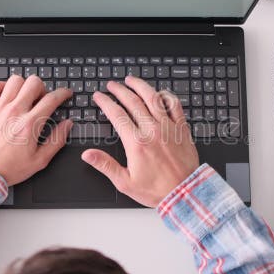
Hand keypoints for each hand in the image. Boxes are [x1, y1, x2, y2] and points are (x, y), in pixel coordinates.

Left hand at [0, 75, 72, 184]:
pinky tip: (7, 96)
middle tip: (42, 99)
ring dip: (23, 86)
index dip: (63, 93)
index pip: (51, 99)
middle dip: (43, 88)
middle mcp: (15, 112)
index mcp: (30, 124)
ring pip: (15, 80)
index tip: (65, 93)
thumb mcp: (39, 160)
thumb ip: (56, 140)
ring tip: (24, 97)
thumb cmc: (9, 168)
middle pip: (34, 83)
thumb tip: (67, 125)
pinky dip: (2, 86)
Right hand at [81, 76, 199, 206]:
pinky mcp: (182, 129)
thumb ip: (105, 165)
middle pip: (132, 101)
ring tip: (131, 80)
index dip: (105, 102)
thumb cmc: (157, 190)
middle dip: (119, 90)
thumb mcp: (125, 182)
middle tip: (112, 85)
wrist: (185, 193)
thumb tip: (88, 154)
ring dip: (140, 86)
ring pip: (153, 98)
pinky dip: (166, 96)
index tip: (99, 96)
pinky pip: (175, 106)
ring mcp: (168, 127)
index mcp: (136, 142)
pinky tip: (160, 92)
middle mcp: (152, 130)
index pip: (116, 114)